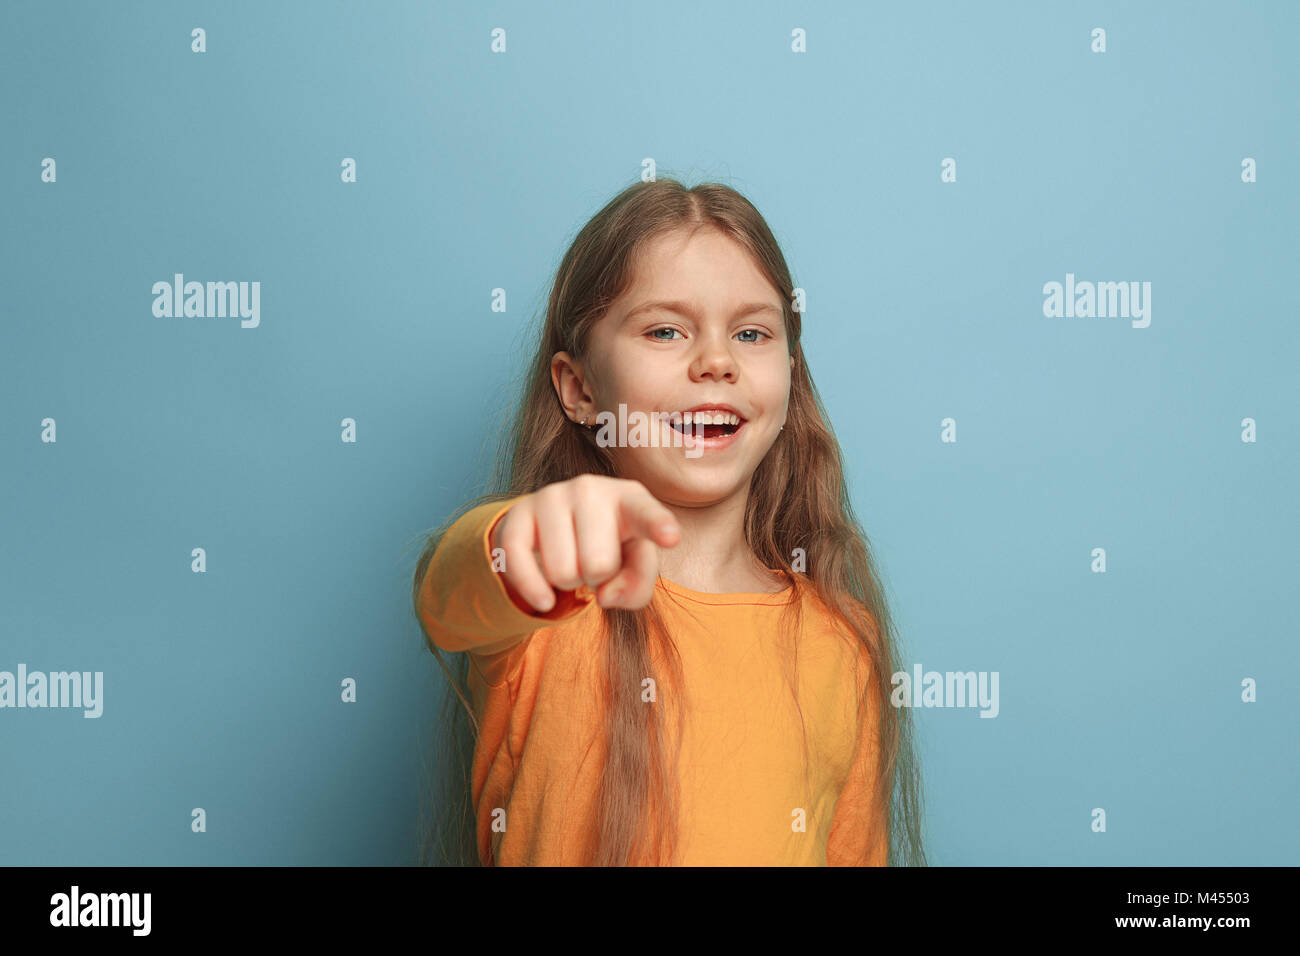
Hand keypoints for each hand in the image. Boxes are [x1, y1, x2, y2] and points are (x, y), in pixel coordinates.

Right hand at [489, 475, 680, 611]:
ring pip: (562, 572)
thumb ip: (636, 587)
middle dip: (596, 578)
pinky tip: (545, 597)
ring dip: (568, 582)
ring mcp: (552, 495)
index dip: (658, 526)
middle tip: (593, 563)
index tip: (670, 538)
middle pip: (599, 565)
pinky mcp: (518, 513)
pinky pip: (520, 565)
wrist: (557, 527)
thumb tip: (604, 595)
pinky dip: (534, 591)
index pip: (646, 514)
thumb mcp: (634, 568)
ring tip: (572, 561)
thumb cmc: (610, 547)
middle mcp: (591, 488)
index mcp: (631, 498)